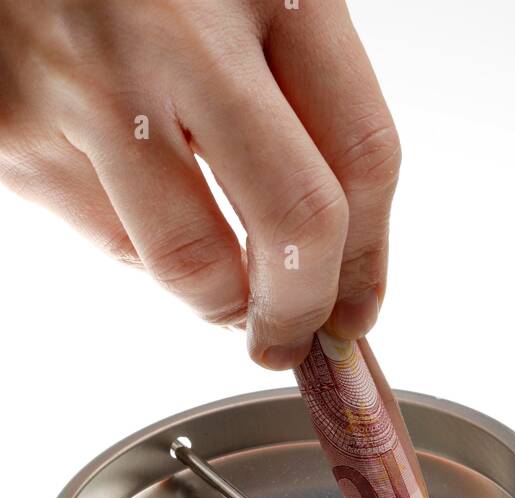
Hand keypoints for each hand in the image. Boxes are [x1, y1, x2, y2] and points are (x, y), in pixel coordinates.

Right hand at [0, 0, 399, 364]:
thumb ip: (287, 94)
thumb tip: (328, 257)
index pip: (362, 153)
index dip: (370, 257)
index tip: (357, 308)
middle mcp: (184, 30)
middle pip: (296, 220)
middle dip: (301, 310)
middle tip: (292, 339)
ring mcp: (93, 81)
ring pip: (193, 261)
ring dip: (221, 304)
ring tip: (222, 296)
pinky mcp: (16, 126)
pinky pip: (107, 237)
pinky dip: (135, 245)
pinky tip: (129, 195)